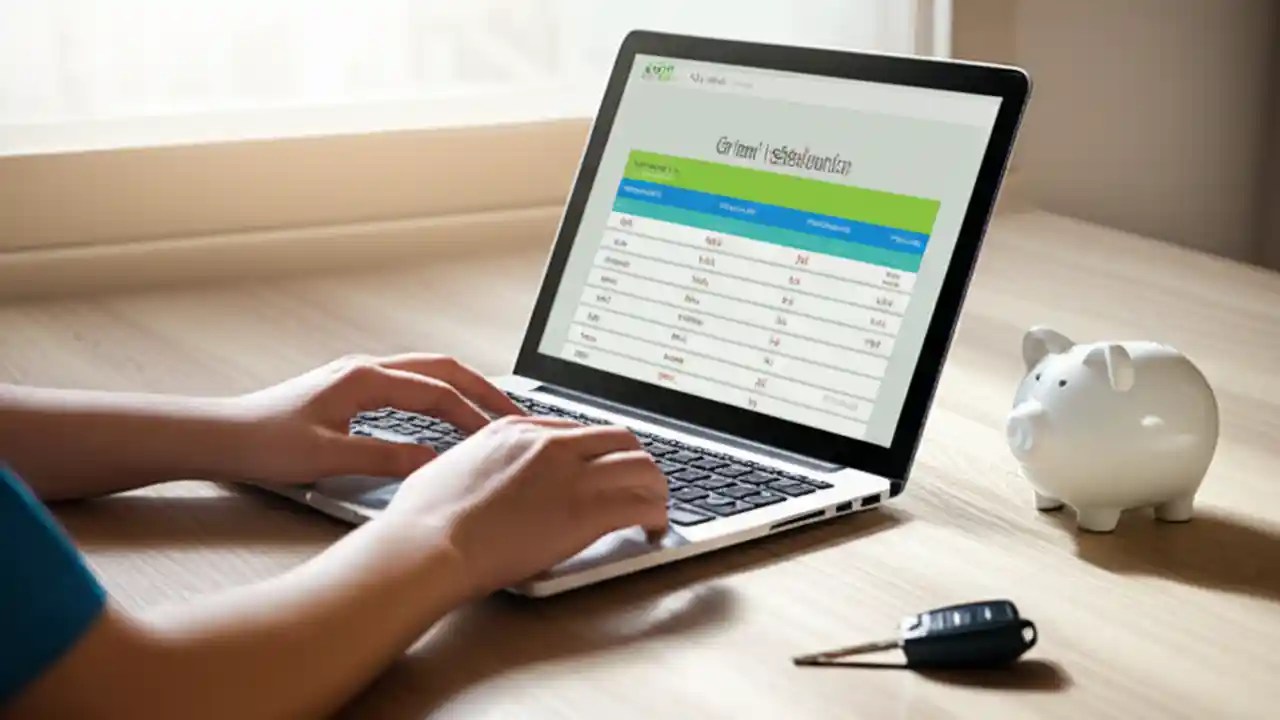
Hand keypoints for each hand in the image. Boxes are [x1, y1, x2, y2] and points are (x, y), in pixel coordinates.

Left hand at [230, 353, 522, 484]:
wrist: (218, 437)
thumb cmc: (262, 443)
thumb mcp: (329, 457)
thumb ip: (387, 458)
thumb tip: (436, 463)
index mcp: (364, 379)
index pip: (437, 391)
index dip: (475, 413)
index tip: (503, 434)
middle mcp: (364, 370)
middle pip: (440, 369)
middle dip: (482, 389)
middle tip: (516, 413)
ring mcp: (356, 378)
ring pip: (425, 375)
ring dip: (461, 390)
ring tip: (490, 414)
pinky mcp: (348, 393)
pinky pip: (407, 387)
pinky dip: (436, 399)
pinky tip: (442, 420)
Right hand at [379, 416, 668, 595]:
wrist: (429, 544)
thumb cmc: (424, 518)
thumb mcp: (449, 467)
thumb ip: (475, 462)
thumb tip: (475, 471)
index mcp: (516, 430)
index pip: (577, 431)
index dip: (597, 453)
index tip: (602, 469)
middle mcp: (550, 445)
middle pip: (620, 438)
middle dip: (635, 461)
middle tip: (640, 485)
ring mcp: (571, 475)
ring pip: (642, 466)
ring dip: (656, 487)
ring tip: (656, 507)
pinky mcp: (586, 512)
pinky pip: (641, 504)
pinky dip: (656, 516)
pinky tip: (654, 529)